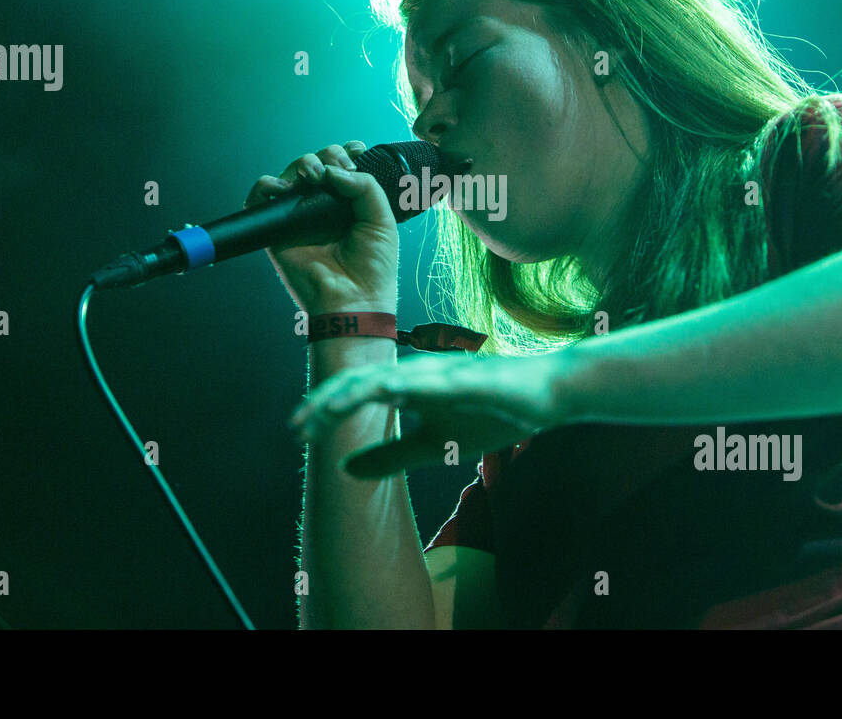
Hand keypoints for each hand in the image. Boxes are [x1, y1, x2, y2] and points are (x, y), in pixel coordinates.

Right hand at [243, 141, 397, 315]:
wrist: (354, 300)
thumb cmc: (373, 268)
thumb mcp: (382, 219)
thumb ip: (365, 186)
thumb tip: (333, 170)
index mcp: (349, 204)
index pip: (342, 165)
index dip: (347, 153)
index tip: (357, 153)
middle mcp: (322, 207)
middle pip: (317, 163)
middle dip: (328, 155)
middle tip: (338, 169)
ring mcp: (298, 217)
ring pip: (290, 174)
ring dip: (302, 163)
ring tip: (314, 175)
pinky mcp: (276, 230)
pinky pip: (260, 198)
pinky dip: (266, 185)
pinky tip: (285, 188)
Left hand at [288, 350, 570, 477]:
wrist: (545, 396)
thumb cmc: (491, 414)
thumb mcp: (434, 445)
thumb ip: (390, 456)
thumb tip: (343, 468)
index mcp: (407, 388)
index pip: (355, 393)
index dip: (325, 410)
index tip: (298, 433)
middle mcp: (417, 374)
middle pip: (362, 380)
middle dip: (327, 402)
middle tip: (297, 426)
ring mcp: (443, 372)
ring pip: (390, 377)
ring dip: (357, 392)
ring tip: (328, 408)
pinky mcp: (470, 377)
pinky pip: (435, 380)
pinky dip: (408, 384)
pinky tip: (388, 391)